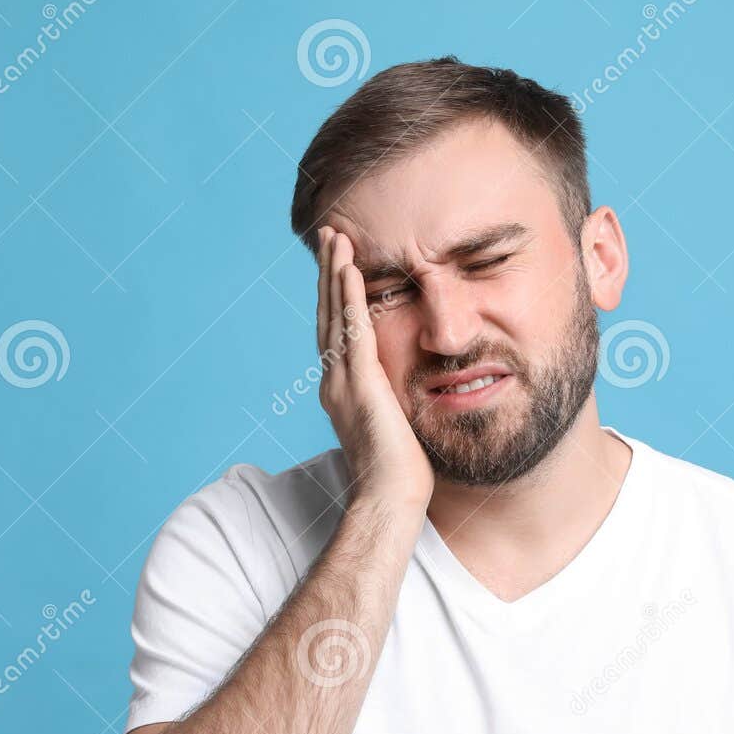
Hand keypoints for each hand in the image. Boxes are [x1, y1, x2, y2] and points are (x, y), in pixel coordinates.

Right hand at [316, 227, 434, 516]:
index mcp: (342, 390)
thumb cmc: (399, 474)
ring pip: (336, 315)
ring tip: (337, 238)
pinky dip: (350, 298)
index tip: (339, 264)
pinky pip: (354, 331)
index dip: (336, 296)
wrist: (389, 498)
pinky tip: (350, 270)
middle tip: (330, 235)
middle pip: (329, 315)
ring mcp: (344, 381)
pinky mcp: (361, 384)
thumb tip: (404, 397)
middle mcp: (335, 381)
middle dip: (329, 274)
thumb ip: (391, 404)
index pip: (337, 332)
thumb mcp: (394, 427)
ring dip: (335, 274)